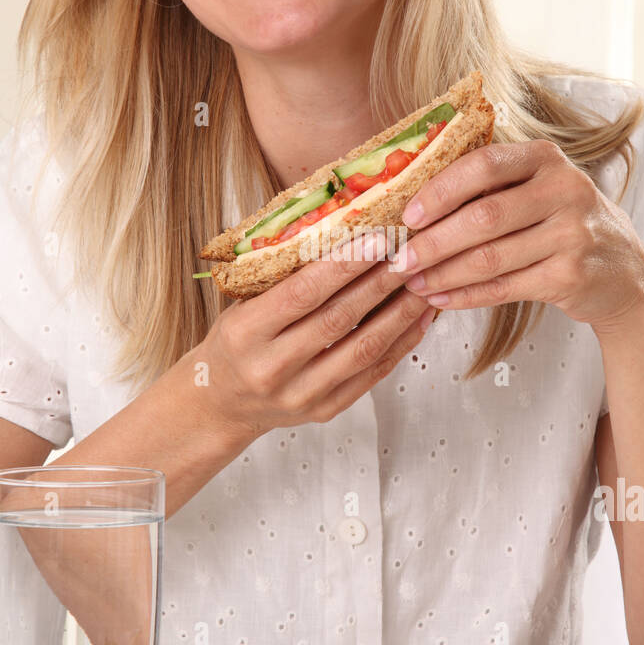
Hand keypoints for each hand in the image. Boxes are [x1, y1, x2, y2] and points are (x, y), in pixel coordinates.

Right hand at [199, 231, 434, 439]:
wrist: (221, 404)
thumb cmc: (235, 342)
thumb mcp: (241, 307)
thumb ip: (282, 279)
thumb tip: (340, 234)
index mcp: (245, 333)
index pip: (302, 293)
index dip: (343, 266)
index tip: (376, 238)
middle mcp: (272, 367)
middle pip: (338, 319)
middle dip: (379, 283)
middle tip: (409, 253)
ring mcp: (300, 394)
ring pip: (363, 349)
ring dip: (399, 314)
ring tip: (422, 284)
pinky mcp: (325, 410)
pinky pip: (371, 375)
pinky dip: (400, 345)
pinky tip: (418, 320)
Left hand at [388, 140, 643, 335]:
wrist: (624, 273)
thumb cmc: (562, 223)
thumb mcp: (540, 188)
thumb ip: (492, 185)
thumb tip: (412, 201)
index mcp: (547, 158)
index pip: (484, 165)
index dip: (440, 190)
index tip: (407, 215)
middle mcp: (565, 190)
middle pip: (484, 217)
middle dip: (434, 241)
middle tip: (398, 259)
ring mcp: (572, 235)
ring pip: (491, 257)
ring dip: (443, 273)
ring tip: (412, 282)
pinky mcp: (571, 276)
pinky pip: (505, 288)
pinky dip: (467, 296)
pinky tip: (440, 300)